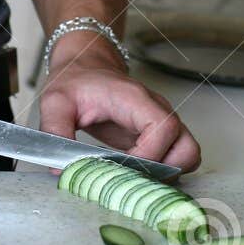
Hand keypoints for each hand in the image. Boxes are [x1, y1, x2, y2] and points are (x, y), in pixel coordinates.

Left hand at [39, 44, 200, 172]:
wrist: (86, 67)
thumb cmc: (75, 81)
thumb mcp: (55, 102)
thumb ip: (55, 131)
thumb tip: (61, 169)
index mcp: (135, 99)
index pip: (164, 127)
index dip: (149, 155)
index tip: (124, 167)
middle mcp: (157, 110)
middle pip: (187, 147)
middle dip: (164, 171)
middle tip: (131, 177)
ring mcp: (161, 124)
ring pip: (188, 155)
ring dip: (167, 174)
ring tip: (134, 177)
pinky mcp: (158, 137)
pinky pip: (176, 159)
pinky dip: (164, 172)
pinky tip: (136, 174)